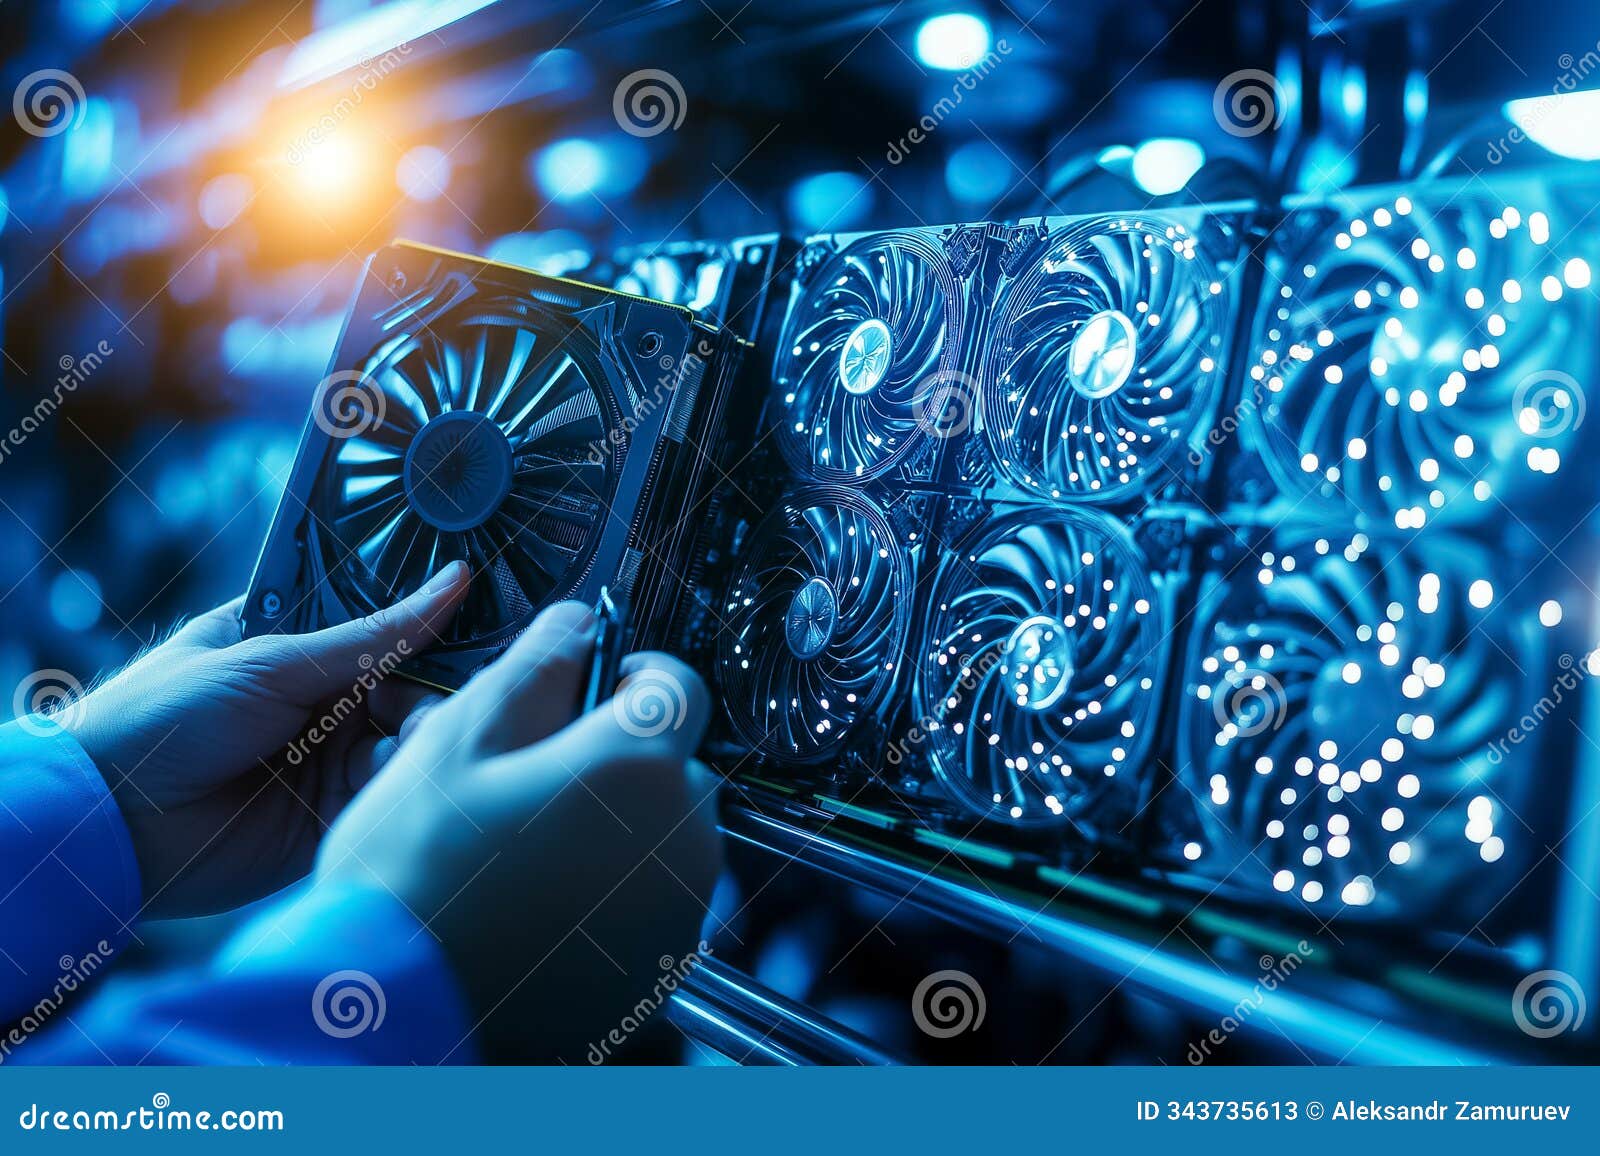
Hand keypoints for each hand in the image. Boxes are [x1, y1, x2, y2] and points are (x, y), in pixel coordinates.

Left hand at [65, 562, 469, 917]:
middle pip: (409, 680)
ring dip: (422, 728)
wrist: (108, 823)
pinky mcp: (334, 816)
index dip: (430, 617)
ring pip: (409, 734)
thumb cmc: (166, 718)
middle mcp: (320, 699)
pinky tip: (405, 765)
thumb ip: (372, 634)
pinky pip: (390, 790)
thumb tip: (456, 582)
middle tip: (460, 678)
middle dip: (437, 680)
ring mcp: (330, 758)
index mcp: (296, 644)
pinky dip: (406, 777)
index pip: (383, 621)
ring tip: (418, 726)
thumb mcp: (272, 660)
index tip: (484, 606)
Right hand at [316, 599, 721, 1061]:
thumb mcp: (462, 736)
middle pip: (671, 764)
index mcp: (639, 768)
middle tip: (531, 777)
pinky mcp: (658, 970)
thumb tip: (578, 624)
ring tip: (522, 849)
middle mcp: (681, 841)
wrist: (390, 1012)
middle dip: (614, 756)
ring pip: (662, 836)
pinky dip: (610, 892)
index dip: (628, 674)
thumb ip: (538, 664)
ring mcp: (676, 913)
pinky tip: (537, 901)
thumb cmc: (413, 876)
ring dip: (614, 826)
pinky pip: (650, 902)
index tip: (587, 689)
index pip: (677, 684)